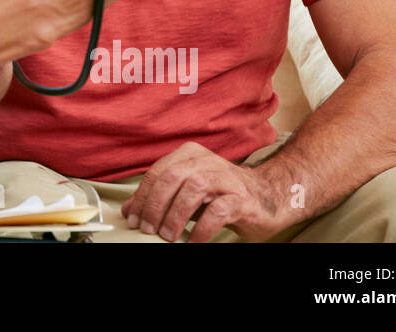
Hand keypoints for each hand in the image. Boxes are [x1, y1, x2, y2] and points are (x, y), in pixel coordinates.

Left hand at [120, 142, 284, 242]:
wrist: (266, 198)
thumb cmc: (221, 195)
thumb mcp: (186, 193)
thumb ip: (159, 197)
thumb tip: (129, 210)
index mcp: (189, 154)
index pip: (158, 172)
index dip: (142, 197)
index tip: (133, 219)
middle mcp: (207, 161)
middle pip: (172, 178)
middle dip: (155, 206)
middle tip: (148, 229)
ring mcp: (227, 178)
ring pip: (193, 189)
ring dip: (176, 216)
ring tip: (168, 236)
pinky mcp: (242, 198)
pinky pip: (218, 211)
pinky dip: (202, 228)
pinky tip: (193, 241)